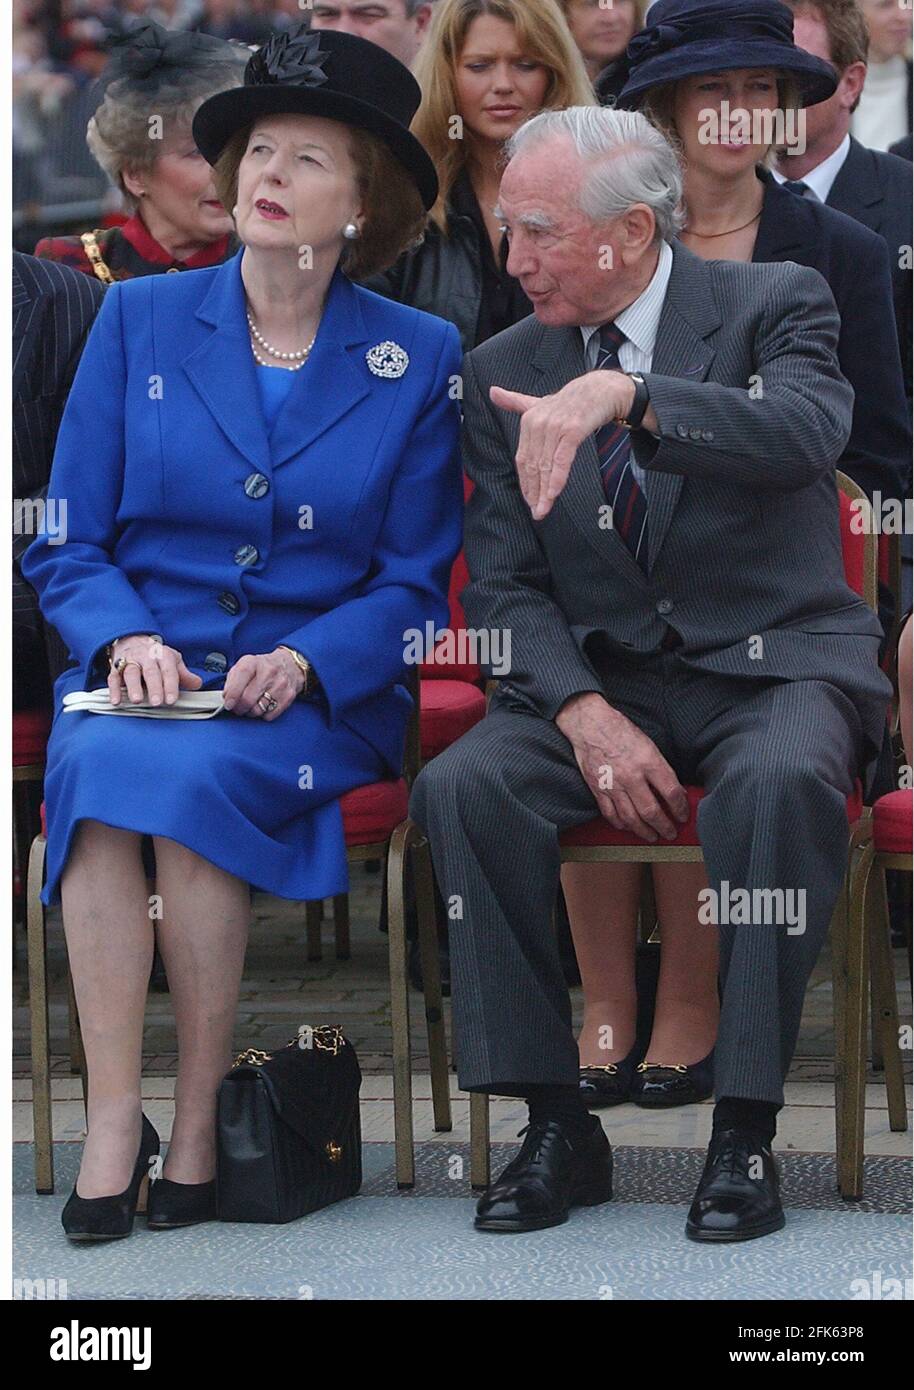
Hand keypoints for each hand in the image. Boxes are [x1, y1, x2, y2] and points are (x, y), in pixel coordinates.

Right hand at [108, 634, 202, 706]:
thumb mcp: (172, 661)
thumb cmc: (155, 655)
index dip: (170, 686)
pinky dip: (114, 689)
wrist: (133, 639)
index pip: (168, 670)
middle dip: (154, 687)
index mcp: (162, 655)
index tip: (171, 700)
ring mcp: (130, 661)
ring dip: (133, 687)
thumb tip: (197, 684)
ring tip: (136, 700)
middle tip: (156, 702)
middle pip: (150, 672)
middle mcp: (146, 657)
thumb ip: (184, 674)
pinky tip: (116, 701)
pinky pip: (113, 678)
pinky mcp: (115, 668)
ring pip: (131, 673)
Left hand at [222, 648, 303, 720]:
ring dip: (251, 712)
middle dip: (239, 708)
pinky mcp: (288, 696)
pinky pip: (270, 715)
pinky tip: (263, 706)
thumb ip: (232, 680)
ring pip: (258, 710)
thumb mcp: (244, 666)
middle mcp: (268, 671)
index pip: (241, 677)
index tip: (228, 704)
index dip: (232, 694)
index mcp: (253, 662)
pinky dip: (263, 714)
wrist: (289, 665)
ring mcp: (280, 684)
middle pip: (248, 699)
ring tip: (251, 706)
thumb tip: (227, 698)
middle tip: (237, 708)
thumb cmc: (262, 668)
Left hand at [490, 370, 635, 520]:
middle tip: (536, 512)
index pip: (523, 460)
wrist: (600, 390)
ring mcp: (556, 427)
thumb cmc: (571, 401)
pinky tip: (553, 494)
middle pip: (533, 466)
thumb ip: (515, 401)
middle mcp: (539, 423)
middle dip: (534, 492)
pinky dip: (557, 478)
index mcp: (528, 421)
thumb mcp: (539, 401)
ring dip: (544, 491)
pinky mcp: (573, 430)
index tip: (529, 501)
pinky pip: (562, 459)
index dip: (525, 483)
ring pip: (546, 466)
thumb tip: (492, 392)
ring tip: (543, 509)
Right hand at [556, 692, 689, 841]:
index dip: (681, 808)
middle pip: (652, 811)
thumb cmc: (620, 730)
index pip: (671, 792)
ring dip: (644, 831)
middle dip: (664, 826)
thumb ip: (661, 769)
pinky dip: (621, 824)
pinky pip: (610, 814)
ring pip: (631, 818)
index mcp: (648, 761)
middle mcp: (631, 776)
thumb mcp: (649, 744)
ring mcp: (613, 785)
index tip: (683, 815)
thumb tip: (675, 791)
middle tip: (670, 833)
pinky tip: (628, 827)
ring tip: (652, 836)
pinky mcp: (597, 789)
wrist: (589, 724)